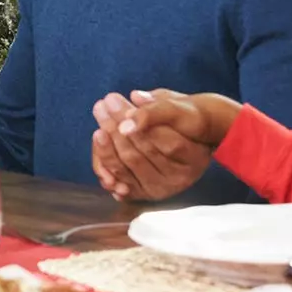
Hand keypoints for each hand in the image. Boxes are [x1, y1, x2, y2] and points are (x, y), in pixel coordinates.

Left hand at [88, 89, 237, 201]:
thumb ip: (158, 104)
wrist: (186, 144)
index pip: (166, 141)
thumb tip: (135, 98)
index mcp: (194, 156)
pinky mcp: (142, 194)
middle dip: (117, 127)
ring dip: (106, 144)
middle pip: (142, 153)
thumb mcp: (177, 106)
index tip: (121, 103)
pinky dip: (105, 165)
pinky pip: (117, 179)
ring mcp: (159, 189)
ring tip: (96, 120)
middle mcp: (179, 178)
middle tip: (103, 105)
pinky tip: (99, 147)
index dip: (142, 121)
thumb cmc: (181, 120)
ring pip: (126, 166)